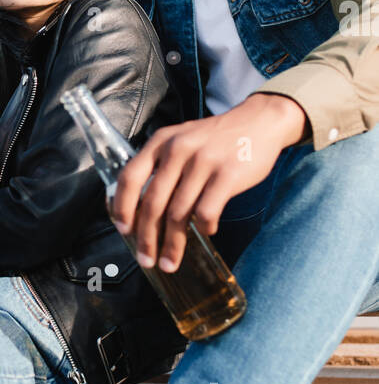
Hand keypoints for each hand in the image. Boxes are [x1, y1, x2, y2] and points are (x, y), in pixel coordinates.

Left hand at [109, 93, 308, 271]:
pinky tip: (206, 231)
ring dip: (173, 244)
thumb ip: (160, 165)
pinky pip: (206, 212)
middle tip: (146, 260)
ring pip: (178, 214)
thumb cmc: (216, 138)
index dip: (123, 207)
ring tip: (170, 262)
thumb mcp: (181, 139)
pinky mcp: (227, 174)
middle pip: (153, 203)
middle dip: (146, 238)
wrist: (259, 121)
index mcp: (161, 142)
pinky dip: (203, 228)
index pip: (130, 177)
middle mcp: (178, 150)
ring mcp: (203, 162)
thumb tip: (140, 209)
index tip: (123, 230)